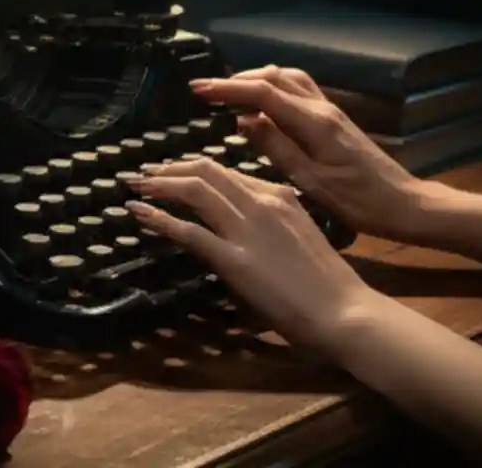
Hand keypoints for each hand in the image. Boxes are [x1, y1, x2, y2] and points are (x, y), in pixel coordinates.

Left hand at [123, 157, 378, 358]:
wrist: (345, 311)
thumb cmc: (327, 284)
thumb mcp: (299, 237)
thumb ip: (273, 224)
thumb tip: (244, 224)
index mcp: (280, 195)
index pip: (228, 172)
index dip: (195, 169)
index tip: (174, 173)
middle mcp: (261, 202)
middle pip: (206, 171)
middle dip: (170, 169)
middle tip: (146, 175)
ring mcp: (247, 229)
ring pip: (194, 191)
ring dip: (159, 185)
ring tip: (136, 187)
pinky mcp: (234, 259)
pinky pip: (189, 230)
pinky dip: (159, 218)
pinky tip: (139, 214)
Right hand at [190, 65, 429, 240]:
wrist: (402, 204)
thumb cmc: (358, 202)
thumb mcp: (311, 182)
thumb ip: (276, 148)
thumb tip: (244, 119)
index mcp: (314, 123)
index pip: (263, 93)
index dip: (227, 89)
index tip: (198, 90)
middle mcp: (322, 108)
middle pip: (274, 77)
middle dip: (236, 80)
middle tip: (206, 91)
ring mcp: (330, 111)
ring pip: (288, 78)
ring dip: (256, 79)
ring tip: (229, 94)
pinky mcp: (334, 119)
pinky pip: (299, 89)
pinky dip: (274, 87)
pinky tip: (262, 104)